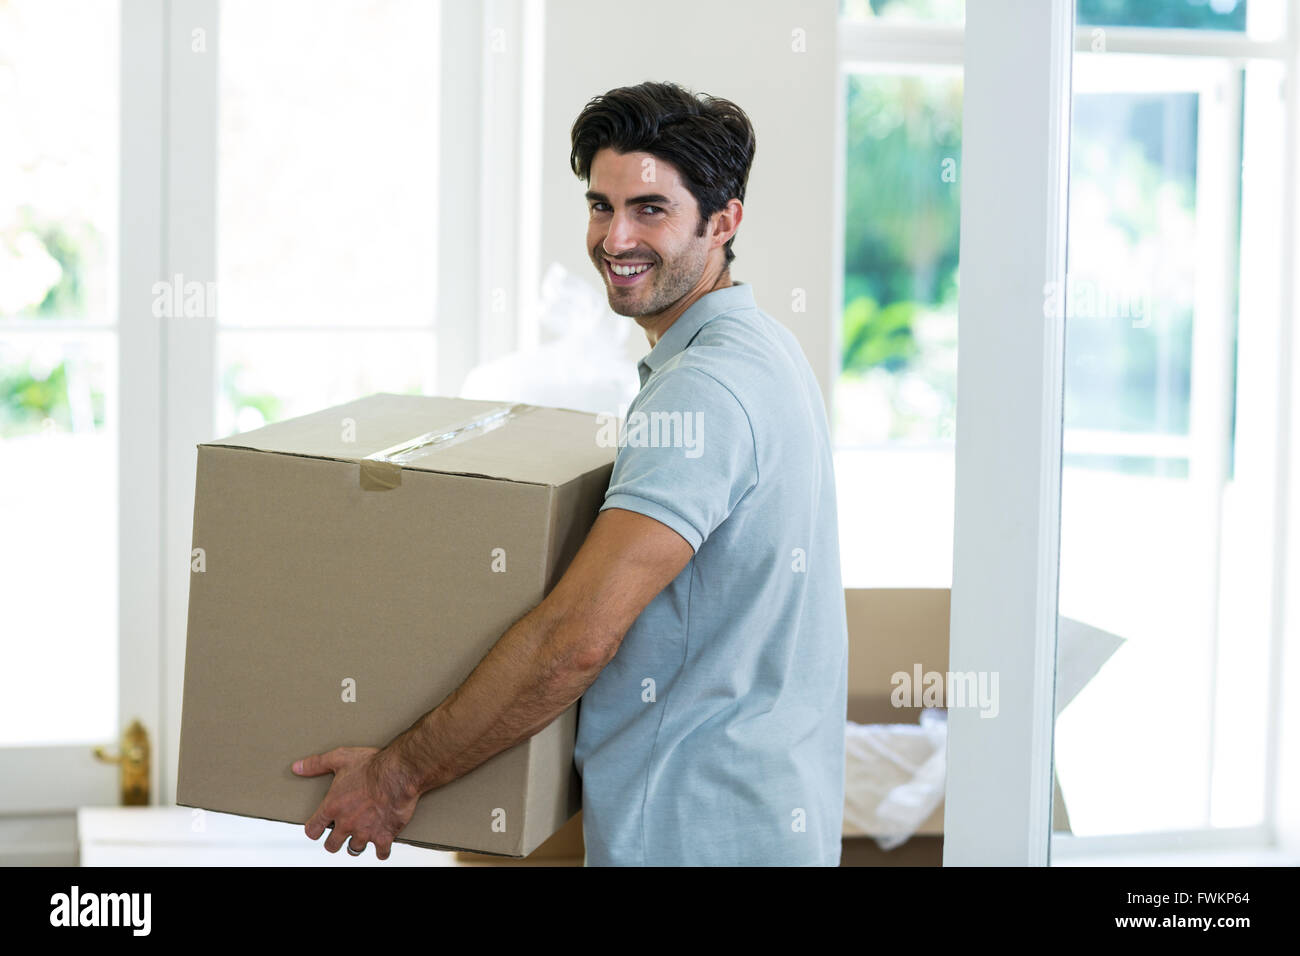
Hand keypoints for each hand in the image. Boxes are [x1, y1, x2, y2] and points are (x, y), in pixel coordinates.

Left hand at [292, 746, 419, 860]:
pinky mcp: (385, 836)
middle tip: (340, 834)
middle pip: (332, 845)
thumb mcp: (340, 758)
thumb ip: (316, 764)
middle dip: (334, 841)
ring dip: (357, 844)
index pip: (313, 829)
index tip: (318, 828)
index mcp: (333, 807)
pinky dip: (382, 851)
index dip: (314, 830)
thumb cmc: (371, 765)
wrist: (398, 773)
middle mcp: (346, 824)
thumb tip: (297, 767)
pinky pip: (381, 853)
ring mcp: (365, 832)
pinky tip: (382, 847)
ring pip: (355, 849)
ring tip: (360, 838)